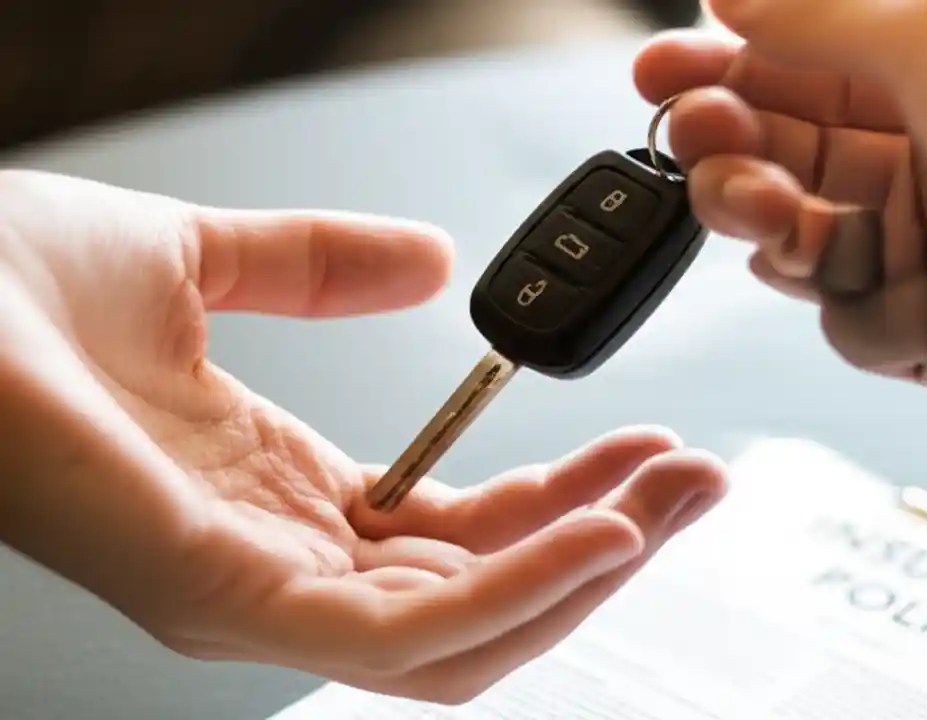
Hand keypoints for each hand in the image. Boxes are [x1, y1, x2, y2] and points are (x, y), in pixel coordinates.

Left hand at [0, 170, 726, 702]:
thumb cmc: (4, 288)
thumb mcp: (207, 260)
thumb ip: (324, 265)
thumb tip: (433, 261)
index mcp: (281, 498)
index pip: (459, 531)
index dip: (564, 494)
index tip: (645, 445)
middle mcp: (281, 567)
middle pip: (483, 594)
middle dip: (606, 541)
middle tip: (700, 482)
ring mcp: (259, 598)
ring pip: (465, 637)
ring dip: (586, 573)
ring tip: (674, 507)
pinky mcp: (237, 603)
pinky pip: (406, 638)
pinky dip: (518, 595)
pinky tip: (600, 537)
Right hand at [635, 0, 926, 406]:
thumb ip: (816, 23)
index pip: (804, 80)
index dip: (725, 73)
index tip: (662, 72)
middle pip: (793, 163)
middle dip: (728, 148)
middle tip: (690, 132)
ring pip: (809, 250)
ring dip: (766, 223)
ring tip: (759, 202)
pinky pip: (860, 328)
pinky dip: (858, 307)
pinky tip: (880, 279)